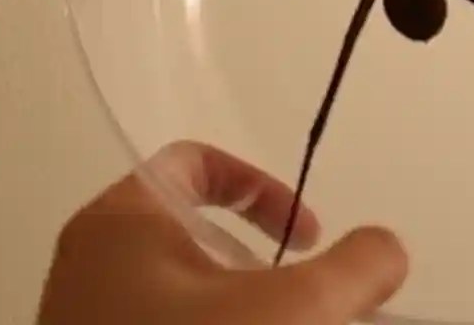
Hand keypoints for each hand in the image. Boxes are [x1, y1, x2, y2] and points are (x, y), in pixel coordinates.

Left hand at [37, 141, 407, 324]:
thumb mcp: (294, 310)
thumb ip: (356, 267)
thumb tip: (387, 250)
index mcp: (119, 221)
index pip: (194, 163)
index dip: (262, 189)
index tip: (307, 236)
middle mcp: (90, 262)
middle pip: (192, 231)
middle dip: (261, 265)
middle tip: (297, 302)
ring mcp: (86, 316)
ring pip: (179, 291)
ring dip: (242, 308)